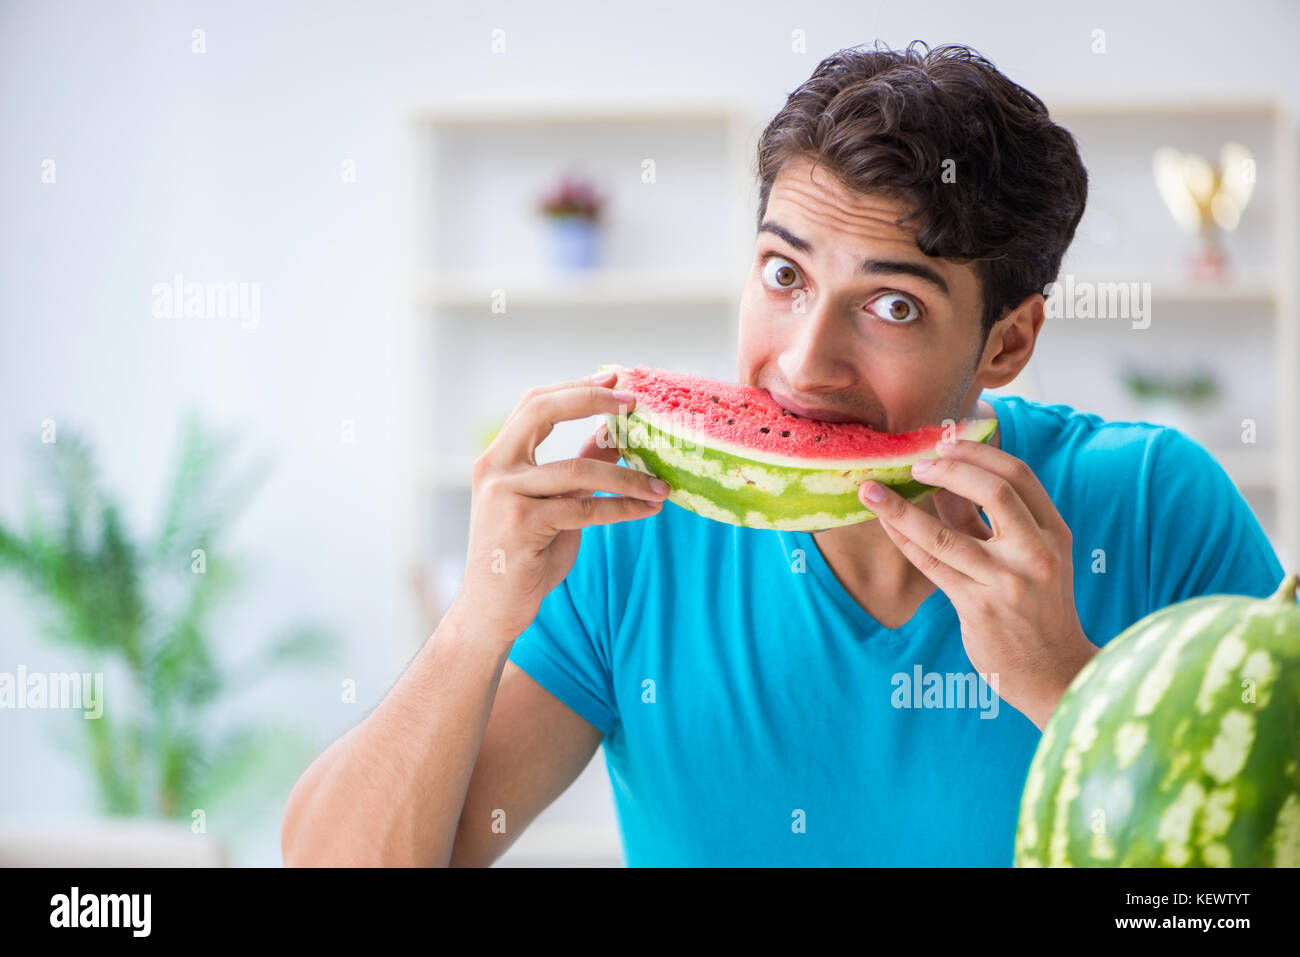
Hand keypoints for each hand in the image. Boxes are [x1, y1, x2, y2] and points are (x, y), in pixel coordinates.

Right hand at [456, 369, 670, 644]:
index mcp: (498, 458)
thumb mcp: (552, 505)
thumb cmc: (524, 556)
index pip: (534, 404)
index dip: (576, 387)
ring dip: (627, 476)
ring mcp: (504, 495)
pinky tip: (648, 508)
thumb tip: (613, 436)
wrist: (491, 610)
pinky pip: (584, 508)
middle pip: (542, 411)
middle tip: (635, 404)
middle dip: (591, 400)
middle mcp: (494, 469)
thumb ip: (575, 470)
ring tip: (661, 485)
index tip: (616, 379)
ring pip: (577, 469)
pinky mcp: (522, 525)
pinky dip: (622, 507)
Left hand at [859, 437, 1098, 729]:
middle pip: (994, 492)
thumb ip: (988, 519)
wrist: (1053, 672)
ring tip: (871, 491)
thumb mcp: (1028, 556)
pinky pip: (931, 565)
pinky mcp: (979, 608)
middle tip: (914, 463)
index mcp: (1054, 532)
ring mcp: (1008, 582)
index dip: (978, 452)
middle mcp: (1036, 553)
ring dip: (901, 509)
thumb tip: (944, 476)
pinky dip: (903, 539)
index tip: (944, 443)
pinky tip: (884, 524)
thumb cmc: (1035, 607)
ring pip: (946, 534)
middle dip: (949, 469)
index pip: (1019, 475)